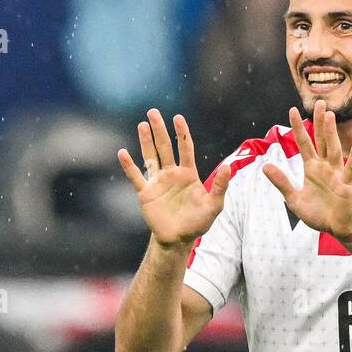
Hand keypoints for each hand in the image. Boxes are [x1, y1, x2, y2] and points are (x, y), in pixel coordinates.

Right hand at [118, 110, 230, 248]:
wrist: (178, 240)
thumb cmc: (197, 223)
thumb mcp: (213, 206)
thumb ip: (220, 187)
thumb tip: (229, 167)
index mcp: (188, 174)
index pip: (185, 148)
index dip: (182, 133)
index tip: (177, 118)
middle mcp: (171, 174)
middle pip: (165, 147)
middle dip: (159, 130)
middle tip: (153, 112)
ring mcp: (157, 182)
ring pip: (150, 157)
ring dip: (145, 141)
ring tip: (142, 125)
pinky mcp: (146, 193)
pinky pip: (136, 177)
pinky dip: (129, 166)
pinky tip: (122, 153)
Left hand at [262, 103, 351, 243]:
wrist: (336, 228)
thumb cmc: (317, 213)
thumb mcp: (294, 199)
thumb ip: (281, 182)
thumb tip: (265, 166)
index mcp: (311, 168)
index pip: (303, 143)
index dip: (298, 127)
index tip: (292, 110)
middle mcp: (324, 166)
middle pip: (321, 140)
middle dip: (319, 122)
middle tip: (319, 102)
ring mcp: (336, 174)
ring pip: (333, 149)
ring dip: (331, 133)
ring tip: (330, 115)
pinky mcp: (346, 185)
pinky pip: (351, 168)